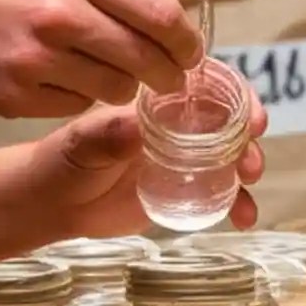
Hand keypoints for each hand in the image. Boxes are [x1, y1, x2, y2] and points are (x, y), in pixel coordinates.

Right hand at [0, 0, 203, 117]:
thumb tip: (172, 24)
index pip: (160, 12)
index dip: (187, 40)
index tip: (192, 53)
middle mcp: (58, 14)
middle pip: (146, 58)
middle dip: (169, 75)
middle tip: (170, 79)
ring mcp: (36, 59)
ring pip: (118, 89)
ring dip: (124, 87)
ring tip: (105, 70)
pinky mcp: (18, 96)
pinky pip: (78, 107)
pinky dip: (81, 97)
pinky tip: (61, 78)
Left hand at [17, 98, 267, 235]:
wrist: (54, 203)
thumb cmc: (65, 160)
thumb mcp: (82, 144)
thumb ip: (107, 134)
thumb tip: (137, 127)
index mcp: (158, 104)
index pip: (206, 86)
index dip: (236, 95)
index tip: (250, 114)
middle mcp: (179, 127)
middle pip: (228, 121)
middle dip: (248, 135)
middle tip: (251, 157)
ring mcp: (186, 159)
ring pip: (231, 156)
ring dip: (249, 165)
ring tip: (250, 183)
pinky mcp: (186, 191)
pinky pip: (222, 194)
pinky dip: (240, 204)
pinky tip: (245, 219)